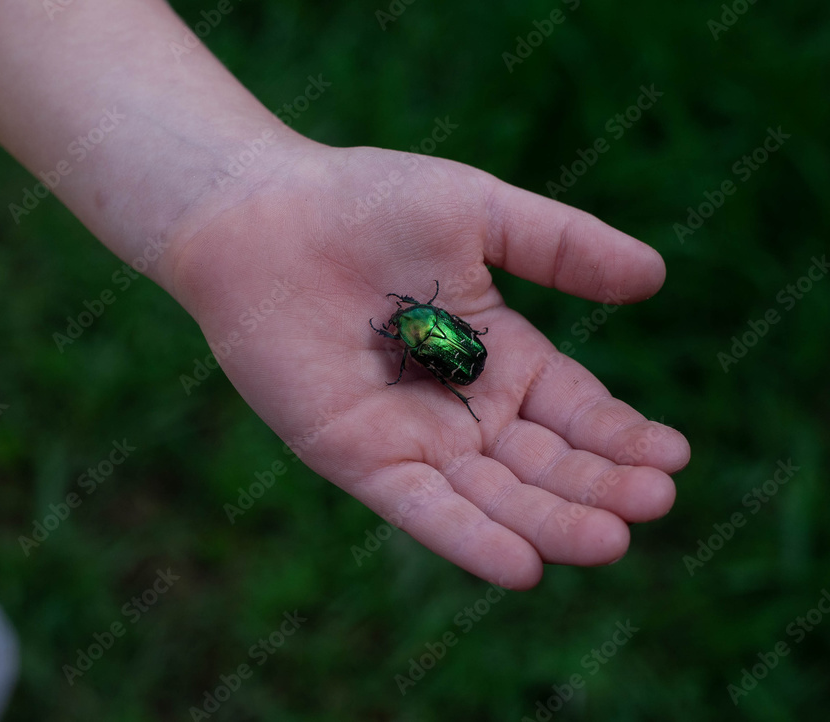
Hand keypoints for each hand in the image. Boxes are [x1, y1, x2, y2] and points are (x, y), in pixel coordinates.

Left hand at [170, 142, 689, 589]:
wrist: (261, 213)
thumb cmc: (365, 202)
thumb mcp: (479, 214)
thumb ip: (562, 248)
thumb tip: (655, 276)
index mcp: (496, 352)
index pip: (574, 408)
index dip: (622, 435)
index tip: (675, 457)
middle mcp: (458, 405)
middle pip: (541, 461)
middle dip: (598, 485)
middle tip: (655, 504)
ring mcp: (408, 436)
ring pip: (491, 494)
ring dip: (549, 522)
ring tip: (609, 542)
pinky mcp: (355, 456)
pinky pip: (419, 507)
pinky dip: (467, 537)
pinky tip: (522, 567)